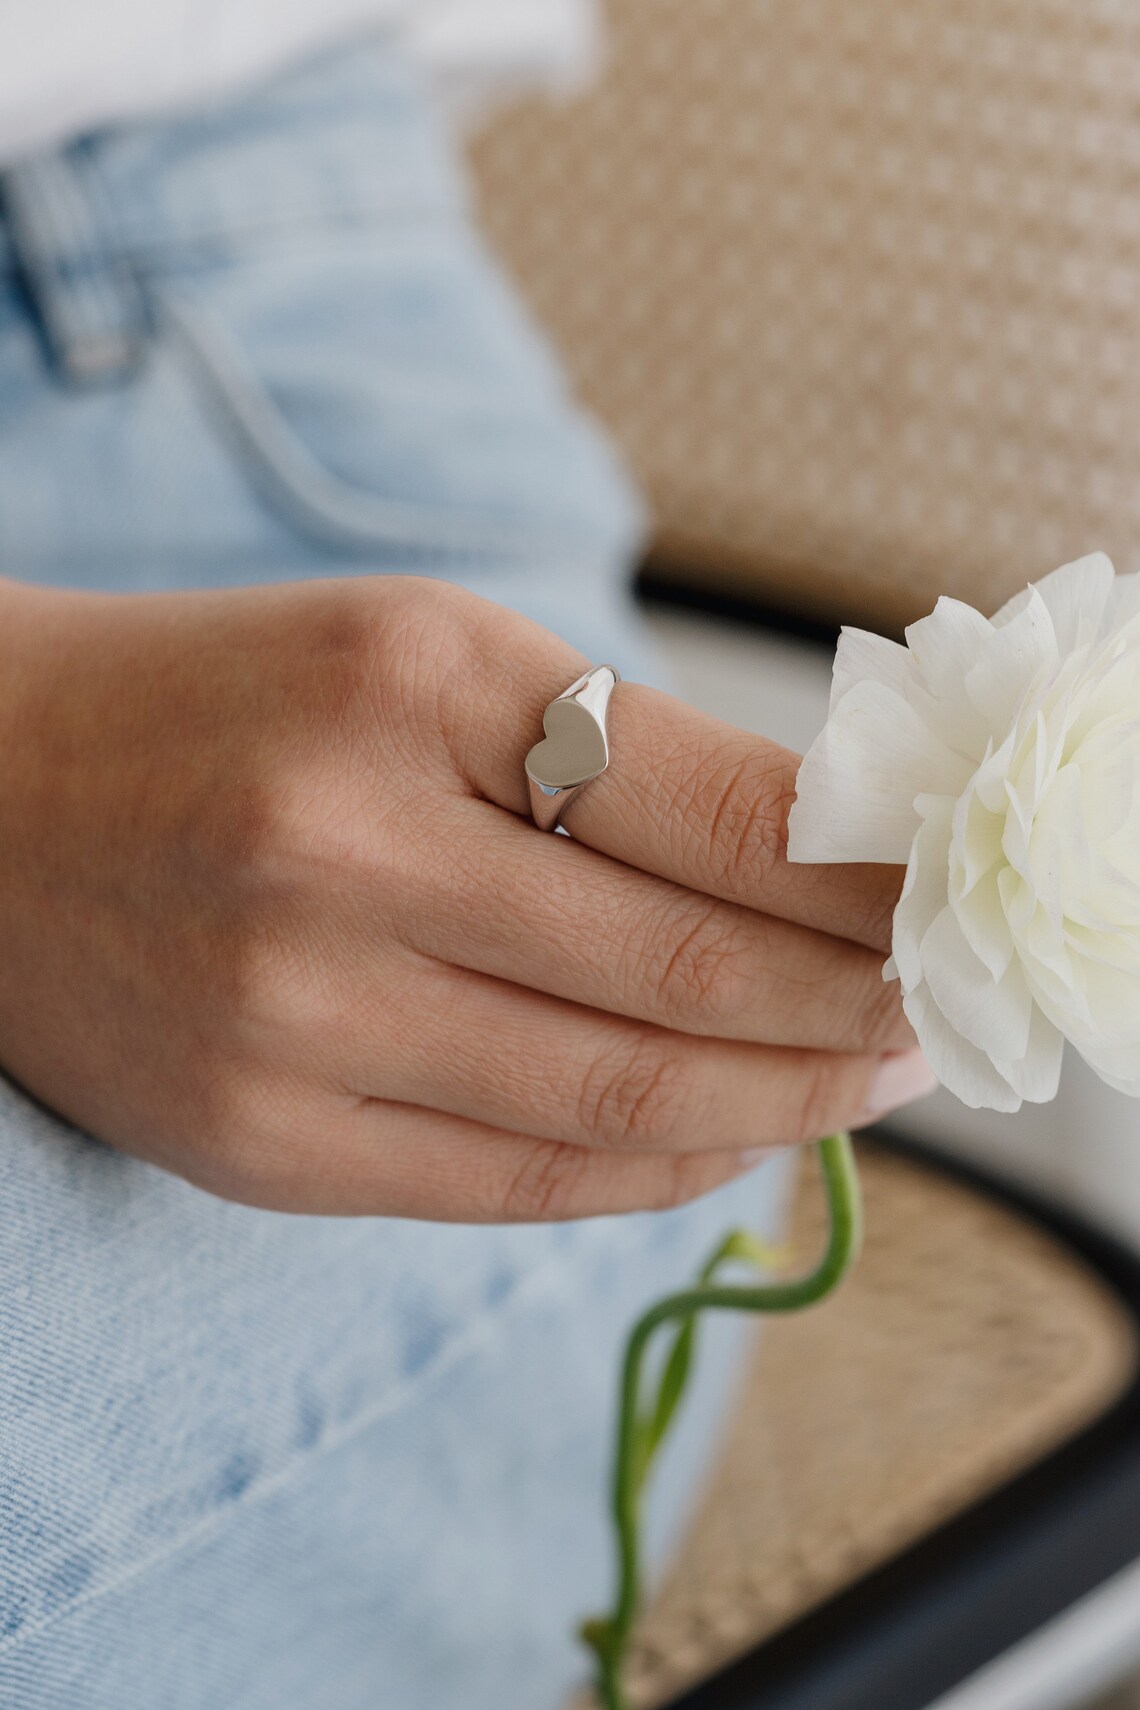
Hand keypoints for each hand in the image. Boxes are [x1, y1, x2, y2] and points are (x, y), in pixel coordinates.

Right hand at [0, 575, 930, 1219]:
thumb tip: (823, 858)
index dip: (867, 875)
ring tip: (871, 1084)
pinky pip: (516, 1182)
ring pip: (620, 1098)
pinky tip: (732, 1140)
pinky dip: (657, 1169)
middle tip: (939, 1007)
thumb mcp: (426, 658)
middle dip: (854, 1002)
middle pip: (689, 970)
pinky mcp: (259, 1143)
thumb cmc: (233, 707)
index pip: (717, 803)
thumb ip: (614, 750)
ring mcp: (294, 1016)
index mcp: (409, 683)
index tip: (947, 899)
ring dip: (785, 1102)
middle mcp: (346, 851)